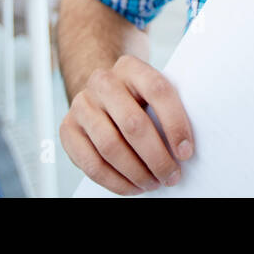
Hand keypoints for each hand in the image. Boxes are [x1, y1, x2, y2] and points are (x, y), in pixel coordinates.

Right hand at [59, 55, 194, 194]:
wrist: (101, 95)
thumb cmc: (137, 100)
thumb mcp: (152, 94)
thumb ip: (166, 111)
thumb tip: (184, 149)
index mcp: (130, 67)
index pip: (157, 90)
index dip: (175, 123)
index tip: (186, 152)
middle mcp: (103, 82)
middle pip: (133, 123)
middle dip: (156, 157)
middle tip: (171, 176)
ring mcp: (82, 104)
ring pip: (110, 146)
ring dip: (136, 172)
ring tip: (153, 183)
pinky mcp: (67, 129)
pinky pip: (91, 164)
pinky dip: (115, 182)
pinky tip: (132, 187)